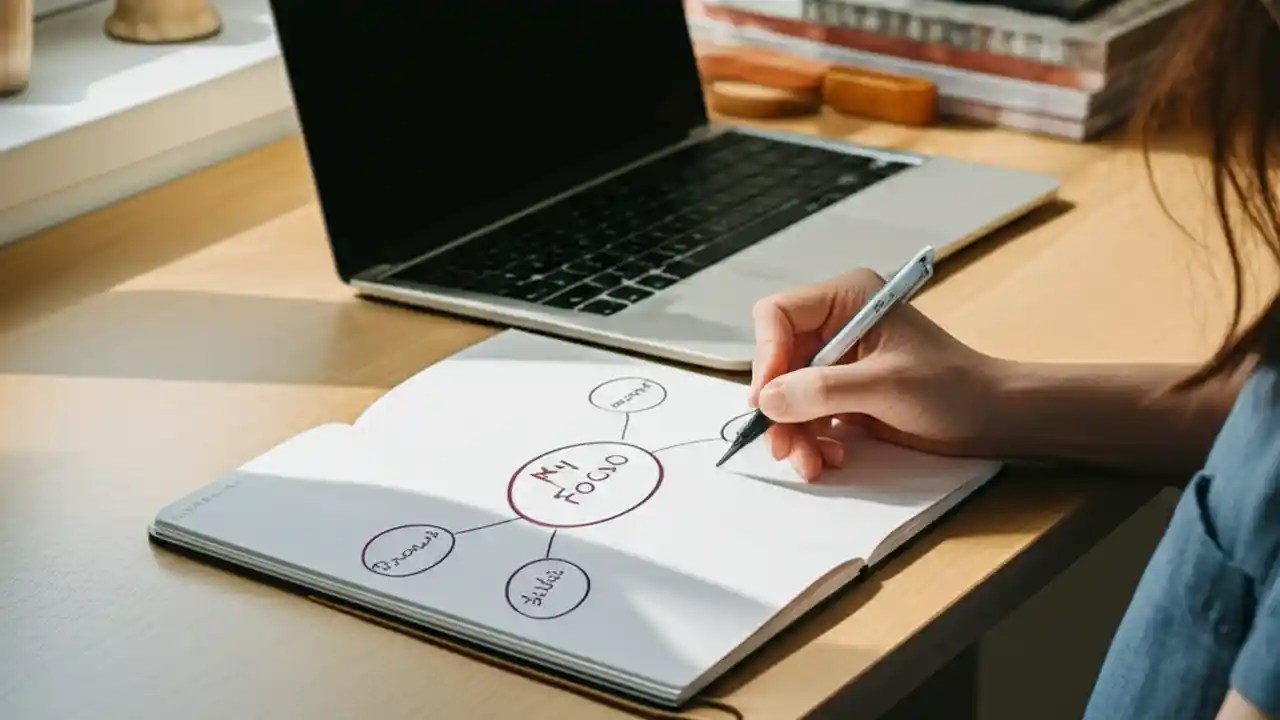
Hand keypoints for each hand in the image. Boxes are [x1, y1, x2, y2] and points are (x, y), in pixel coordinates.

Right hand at [748, 268, 1001, 480]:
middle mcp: (836, 323)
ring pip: (789, 394)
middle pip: (778, 361)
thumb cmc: (952, 388)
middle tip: (785, 448)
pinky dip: (812, 439)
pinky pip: (808, 414)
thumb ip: (823, 390)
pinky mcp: (844, 392)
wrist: (995, 418)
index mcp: (846, 299)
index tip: (768, 401)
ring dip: (794, 432)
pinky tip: (830, 457)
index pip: (778, 315)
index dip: (766, 357)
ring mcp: (839, 360)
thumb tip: (767, 400)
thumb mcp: (885, 387)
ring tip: (811, 465)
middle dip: (781, 408)